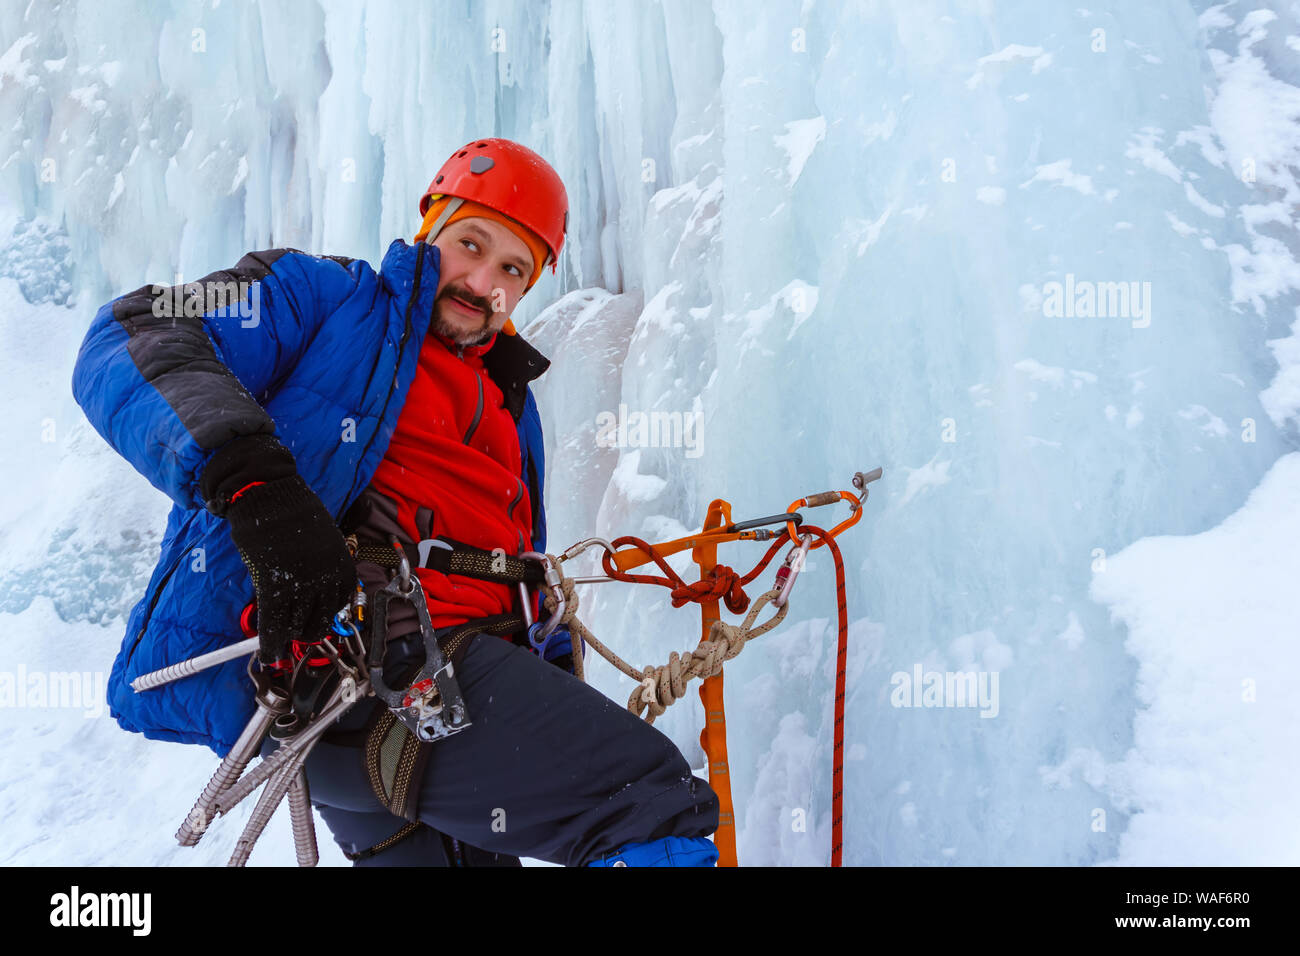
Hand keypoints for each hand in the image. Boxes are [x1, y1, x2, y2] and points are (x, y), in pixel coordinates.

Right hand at [225, 475, 356, 663]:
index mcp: (342, 568)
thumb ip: (323, 568)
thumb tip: (315, 593)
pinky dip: (270, 643)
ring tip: (278, 643)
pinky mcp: (275, 588)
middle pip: (319, 621)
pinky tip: (267, 654)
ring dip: (286, 636)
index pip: (338, 605)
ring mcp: (302, 585)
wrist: (270, 496)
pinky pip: (273, 624)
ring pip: (295, 625)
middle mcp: (327, 580)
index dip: (323, 616)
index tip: (314, 621)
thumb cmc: (294, 514)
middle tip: (294, 632)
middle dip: (306, 631)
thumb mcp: (322, 542)